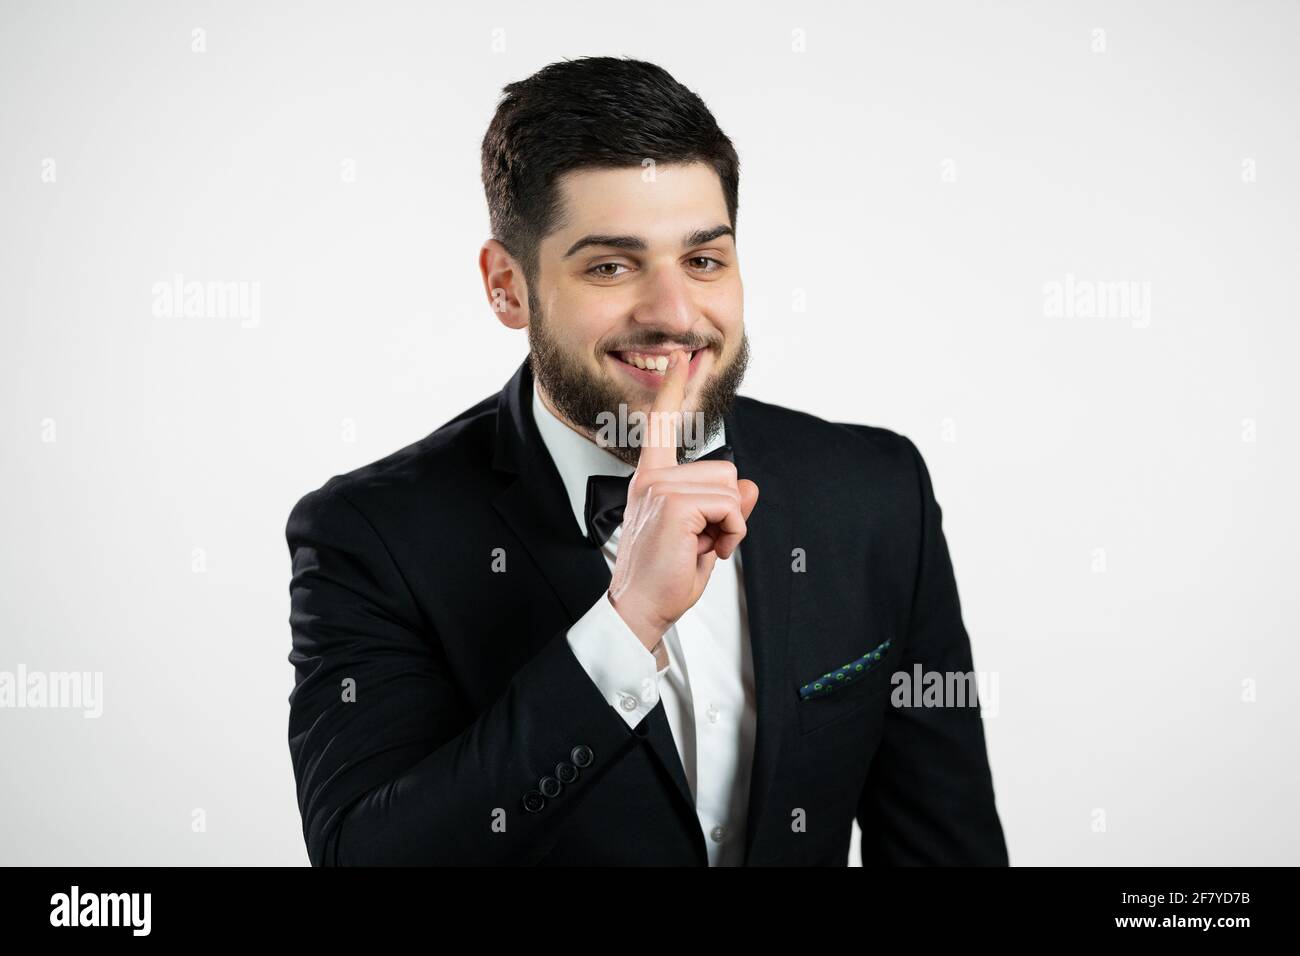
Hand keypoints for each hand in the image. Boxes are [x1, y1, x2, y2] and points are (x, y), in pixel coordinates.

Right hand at [607, 349, 759, 649]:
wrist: (639, 609)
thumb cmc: (664, 577)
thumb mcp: (704, 536)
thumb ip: (726, 507)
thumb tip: (751, 486)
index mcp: (651, 480)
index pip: (662, 426)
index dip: (676, 390)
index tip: (685, 357)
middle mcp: (652, 478)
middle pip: (724, 470)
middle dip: (728, 511)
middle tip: (702, 542)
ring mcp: (661, 488)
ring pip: (730, 489)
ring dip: (730, 525)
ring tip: (701, 548)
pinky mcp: (675, 502)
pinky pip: (730, 506)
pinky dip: (731, 532)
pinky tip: (705, 550)